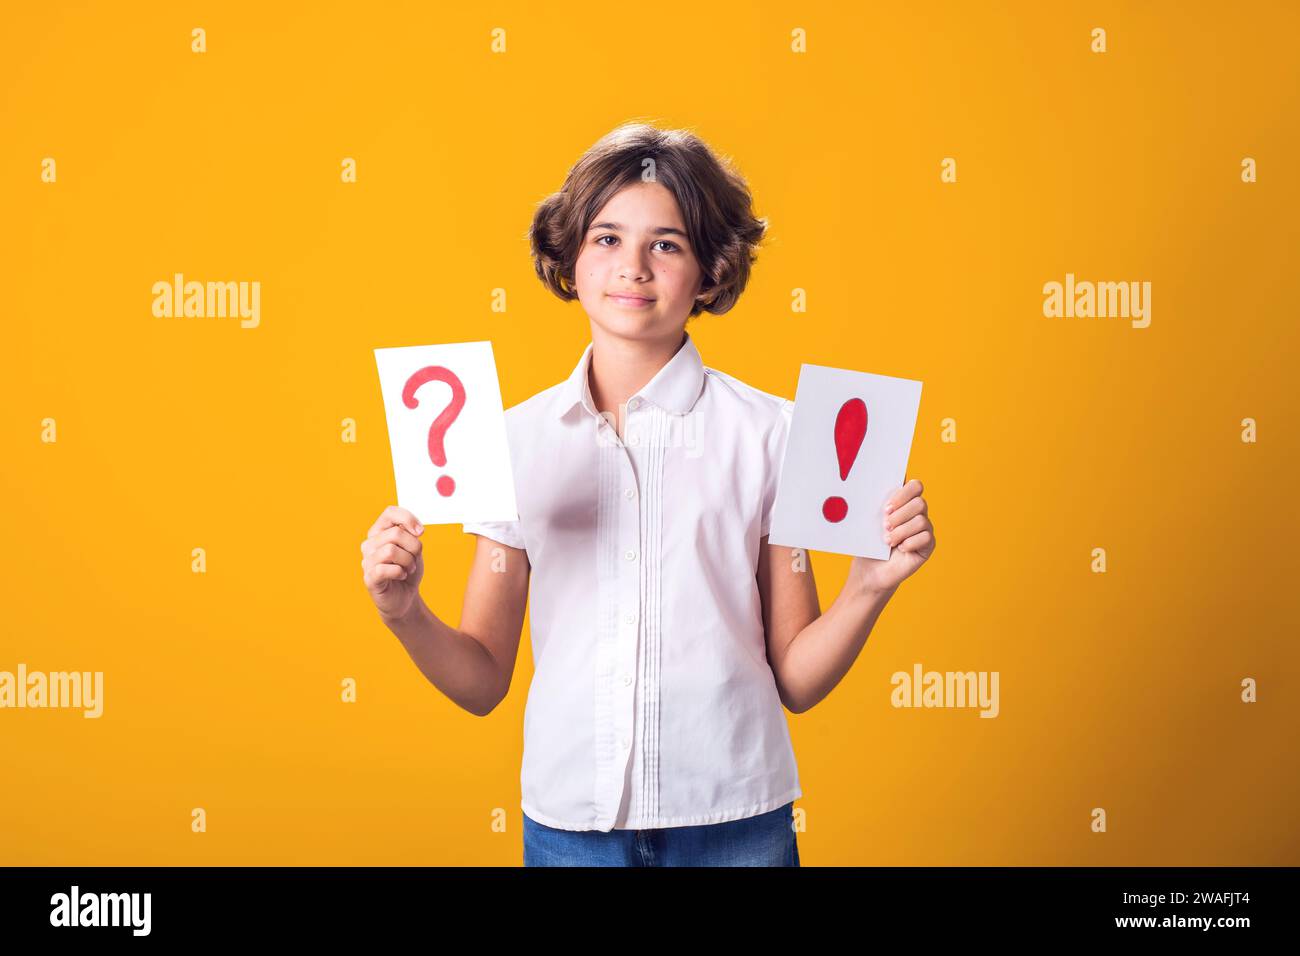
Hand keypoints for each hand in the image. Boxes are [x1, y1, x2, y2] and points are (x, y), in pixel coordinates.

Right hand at [361, 505, 425, 620]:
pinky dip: (400, 572)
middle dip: (413, 547)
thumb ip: (411, 535)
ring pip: (391, 550)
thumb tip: (414, 530)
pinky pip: (385, 569)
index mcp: (379, 532)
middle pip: (396, 534)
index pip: (390, 512)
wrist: (405, 597)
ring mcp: (367, 561)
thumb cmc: (408, 570)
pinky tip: (401, 576)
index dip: (408, 518)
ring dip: (408, 561)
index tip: (421, 532)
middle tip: (414, 559)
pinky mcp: (369, 578)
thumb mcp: (414, 548)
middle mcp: (369, 544)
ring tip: (408, 569)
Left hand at [846, 479, 935, 595]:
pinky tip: (900, 549)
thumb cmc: (869, 544)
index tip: (887, 507)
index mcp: (903, 503)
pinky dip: (910, 543)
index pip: (915, 486)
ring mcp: (924, 529)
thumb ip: (878, 505)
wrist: (870, 571)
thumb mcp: (870, 523)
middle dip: (900, 514)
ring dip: (901, 531)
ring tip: (888, 541)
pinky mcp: (928, 546)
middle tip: (885, 526)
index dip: (903, 493)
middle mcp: (917, 514)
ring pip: (921, 521)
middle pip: (920, 502)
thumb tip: (878, 489)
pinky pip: (926, 538)